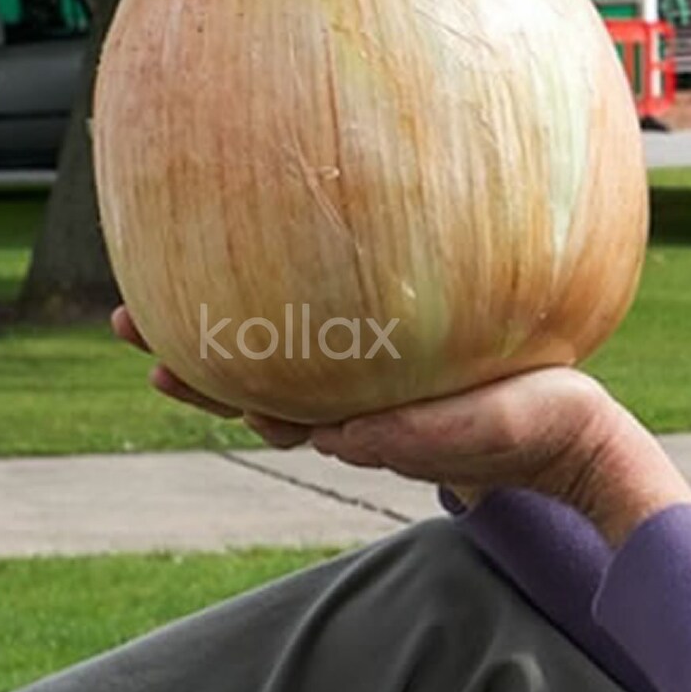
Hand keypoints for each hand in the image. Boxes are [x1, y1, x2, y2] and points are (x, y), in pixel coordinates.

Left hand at [113, 307, 690, 544]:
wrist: (566, 427)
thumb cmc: (522, 429)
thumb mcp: (468, 434)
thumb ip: (408, 437)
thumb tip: (335, 439)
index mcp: (351, 426)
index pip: (258, 407)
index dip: (204, 386)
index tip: (154, 359)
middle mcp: (343, 400)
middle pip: (248, 376)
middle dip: (186, 349)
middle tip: (123, 318)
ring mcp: (363, 372)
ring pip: (277, 348)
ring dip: (222, 321)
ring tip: (163, 287)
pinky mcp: (389, 346)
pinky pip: (325, 318)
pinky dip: (284, 295)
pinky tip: (264, 253)